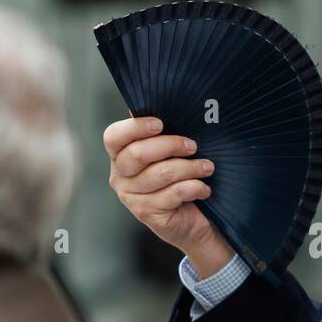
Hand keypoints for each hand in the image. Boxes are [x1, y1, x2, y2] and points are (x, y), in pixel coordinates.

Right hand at [104, 116, 233, 276]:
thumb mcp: (171, 153)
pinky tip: (204, 188)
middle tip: (193, 146)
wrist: (192, 220)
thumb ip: (162, 133)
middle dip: (171, 145)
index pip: (113, 137)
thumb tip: (163, 101)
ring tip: (207, 167)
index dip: (135, 127)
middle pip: (138, 154)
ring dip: (190, 167)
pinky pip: (174, 193)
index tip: (160, 123)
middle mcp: (119, 176)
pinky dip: (195, 187)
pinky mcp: (147, 214)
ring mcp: (131, 197)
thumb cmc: (180, 178)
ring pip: (161, 174)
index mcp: (119, 155)